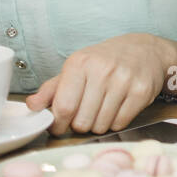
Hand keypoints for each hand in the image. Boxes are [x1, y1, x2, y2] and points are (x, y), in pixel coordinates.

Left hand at [25, 34, 172, 135]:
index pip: (63, 107)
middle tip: (84, 116)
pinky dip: (115, 123)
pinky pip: (120, 123)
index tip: (59, 127)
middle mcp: (102, 70)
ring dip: (98, 125)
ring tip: (101, 111)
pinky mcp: (141, 91)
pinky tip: (116, 109)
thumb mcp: (77, 67)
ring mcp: (124, 81)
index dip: (58, 124)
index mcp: (80, 63)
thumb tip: (31, 106)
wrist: (145, 49)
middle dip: (80, 125)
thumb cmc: (106, 60)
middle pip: (81, 121)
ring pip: (101, 125)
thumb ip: (52, 88)